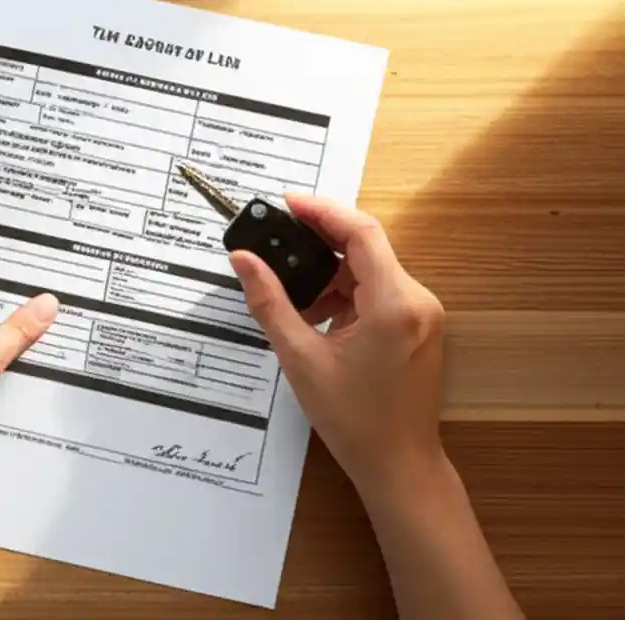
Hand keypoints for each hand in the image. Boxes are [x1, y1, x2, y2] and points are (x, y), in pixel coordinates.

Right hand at [228, 194, 445, 493]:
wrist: (398, 464)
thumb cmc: (355, 420)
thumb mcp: (300, 358)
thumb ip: (270, 302)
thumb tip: (244, 260)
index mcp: (395, 304)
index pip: (362, 233)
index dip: (322, 211)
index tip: (287, 202)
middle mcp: (417, 301)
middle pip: (365, 248)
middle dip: (319, 244)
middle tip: (275, 242)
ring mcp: (421, 313)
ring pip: (369, 270)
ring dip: (329, 275)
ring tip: (292, 298)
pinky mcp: (416, 325)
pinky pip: (377, 292)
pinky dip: (345, 295)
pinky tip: (316, 316)